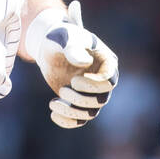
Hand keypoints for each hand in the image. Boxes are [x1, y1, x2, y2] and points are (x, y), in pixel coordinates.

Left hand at [26, 0, 118, 128]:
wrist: (49, 45)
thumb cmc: (61, 37)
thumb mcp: (66, 38)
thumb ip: (73, 48)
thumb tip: (84, 63)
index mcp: (107, 63)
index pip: (109, 82)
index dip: (93, 85)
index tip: (74, 80)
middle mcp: (103, 80)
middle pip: (101, 100)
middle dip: (81, 99)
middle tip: (63, 89)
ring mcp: (92, 92)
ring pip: (90, 113)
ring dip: (72, 111)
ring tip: (53, 103)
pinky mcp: (79, 102)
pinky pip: (79, 119)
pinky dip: (67, 121)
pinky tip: (53, 114)